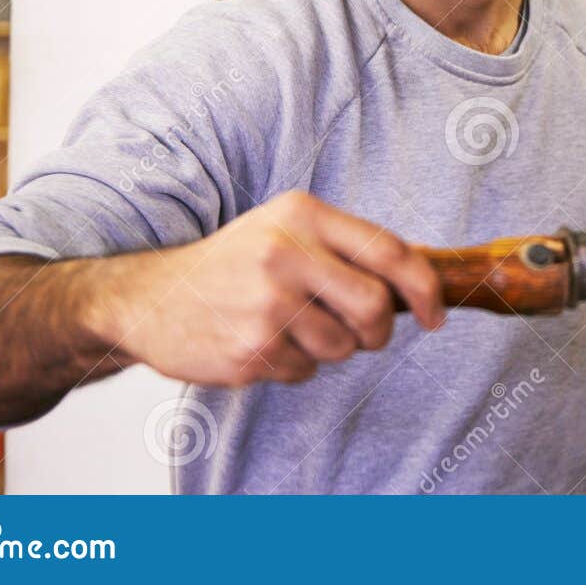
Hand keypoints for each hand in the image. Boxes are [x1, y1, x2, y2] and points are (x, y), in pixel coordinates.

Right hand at [85, 190, 443, 386]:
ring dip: (331, 348)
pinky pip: (305, 371)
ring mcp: (266, 304)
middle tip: (364, 335)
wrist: (150, 297)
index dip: (424, 289)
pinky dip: (296, 366)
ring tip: (293, 329)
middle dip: (378, 331)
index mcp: (303, 214)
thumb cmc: (234, 263)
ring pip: (342, 346)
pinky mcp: (249, 349)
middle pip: (373, 307)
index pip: (390, 251)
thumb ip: (345, 247)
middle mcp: (285, 253)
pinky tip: (264, 344)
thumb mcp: (286, 227)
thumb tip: (420, 278)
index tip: (434, 315)